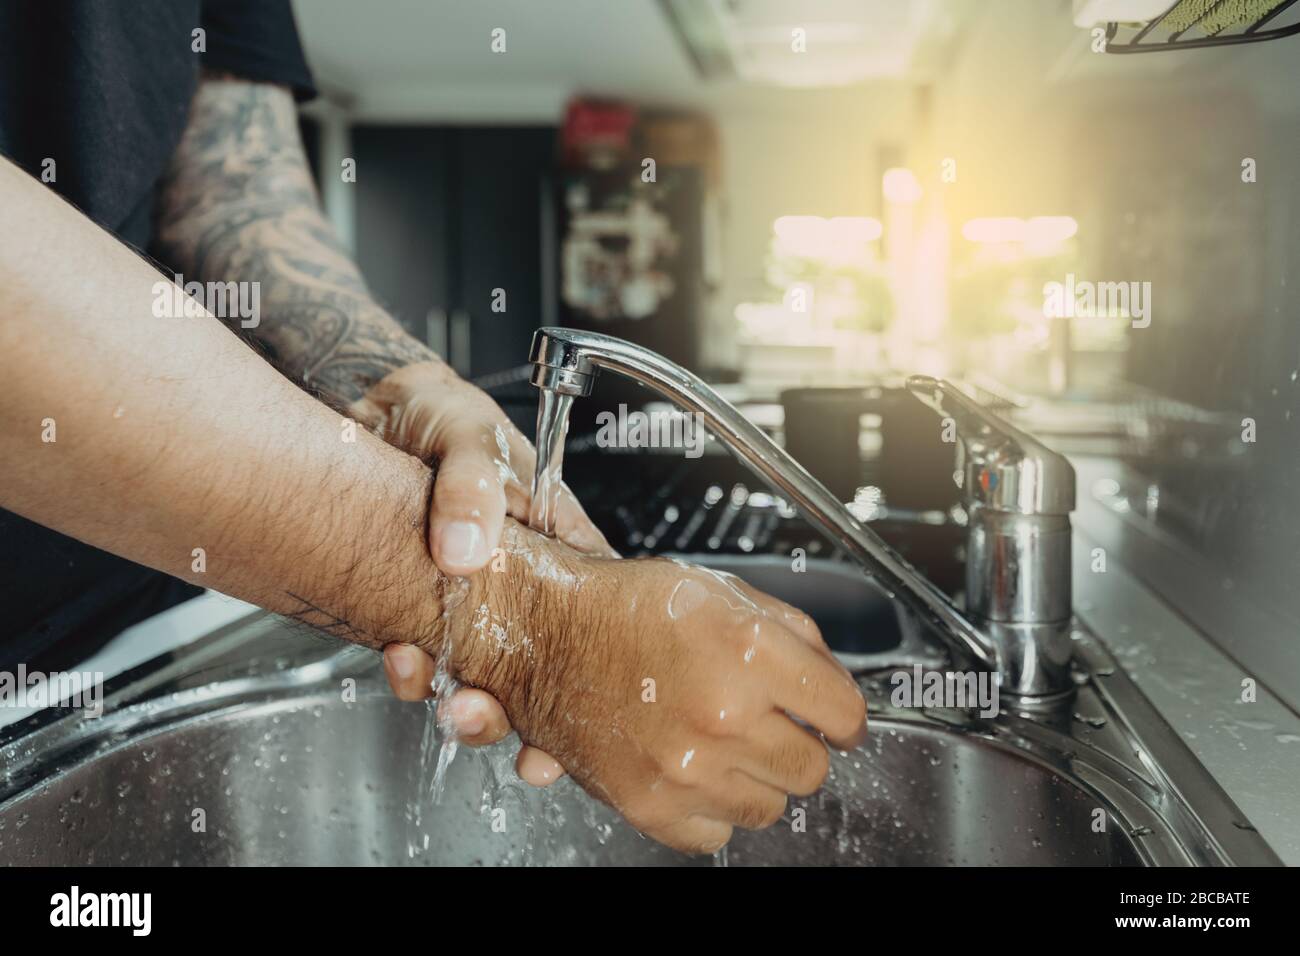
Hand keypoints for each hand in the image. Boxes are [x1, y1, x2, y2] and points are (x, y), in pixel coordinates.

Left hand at [353, 360, 612, 785]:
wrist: (364, 413)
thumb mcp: (468, 436)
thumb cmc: (440, 416)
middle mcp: (524, 586)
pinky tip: (401, 660)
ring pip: (484, 676)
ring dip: (465, 702)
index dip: (598, 675)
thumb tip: (466, 550)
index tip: (577, 717)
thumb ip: (473, 488)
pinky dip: (414, 676)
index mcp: (560, 543)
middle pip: (542, 671)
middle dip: (520, 709)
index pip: (602, 618)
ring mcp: (472, 608)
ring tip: (443, 698)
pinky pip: (428, 662)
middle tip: (491, 714)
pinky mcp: (420, 614)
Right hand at [446, 521, 867, 854]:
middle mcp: (722, 712)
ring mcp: (686, 766)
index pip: (846, 713)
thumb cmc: (627, 608)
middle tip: (775, 726)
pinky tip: (697, 769)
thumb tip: (833, 679)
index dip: (847, 716)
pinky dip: (713, 807)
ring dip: (758, 778)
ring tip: (727, 743)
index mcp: (748, 650)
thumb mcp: (723, 591)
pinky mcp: (651, 804)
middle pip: (813, 767)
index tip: (838, 720)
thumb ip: (793, 634)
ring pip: (771, 806)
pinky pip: (718, 834)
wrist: (545, 632)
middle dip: (803, 746)